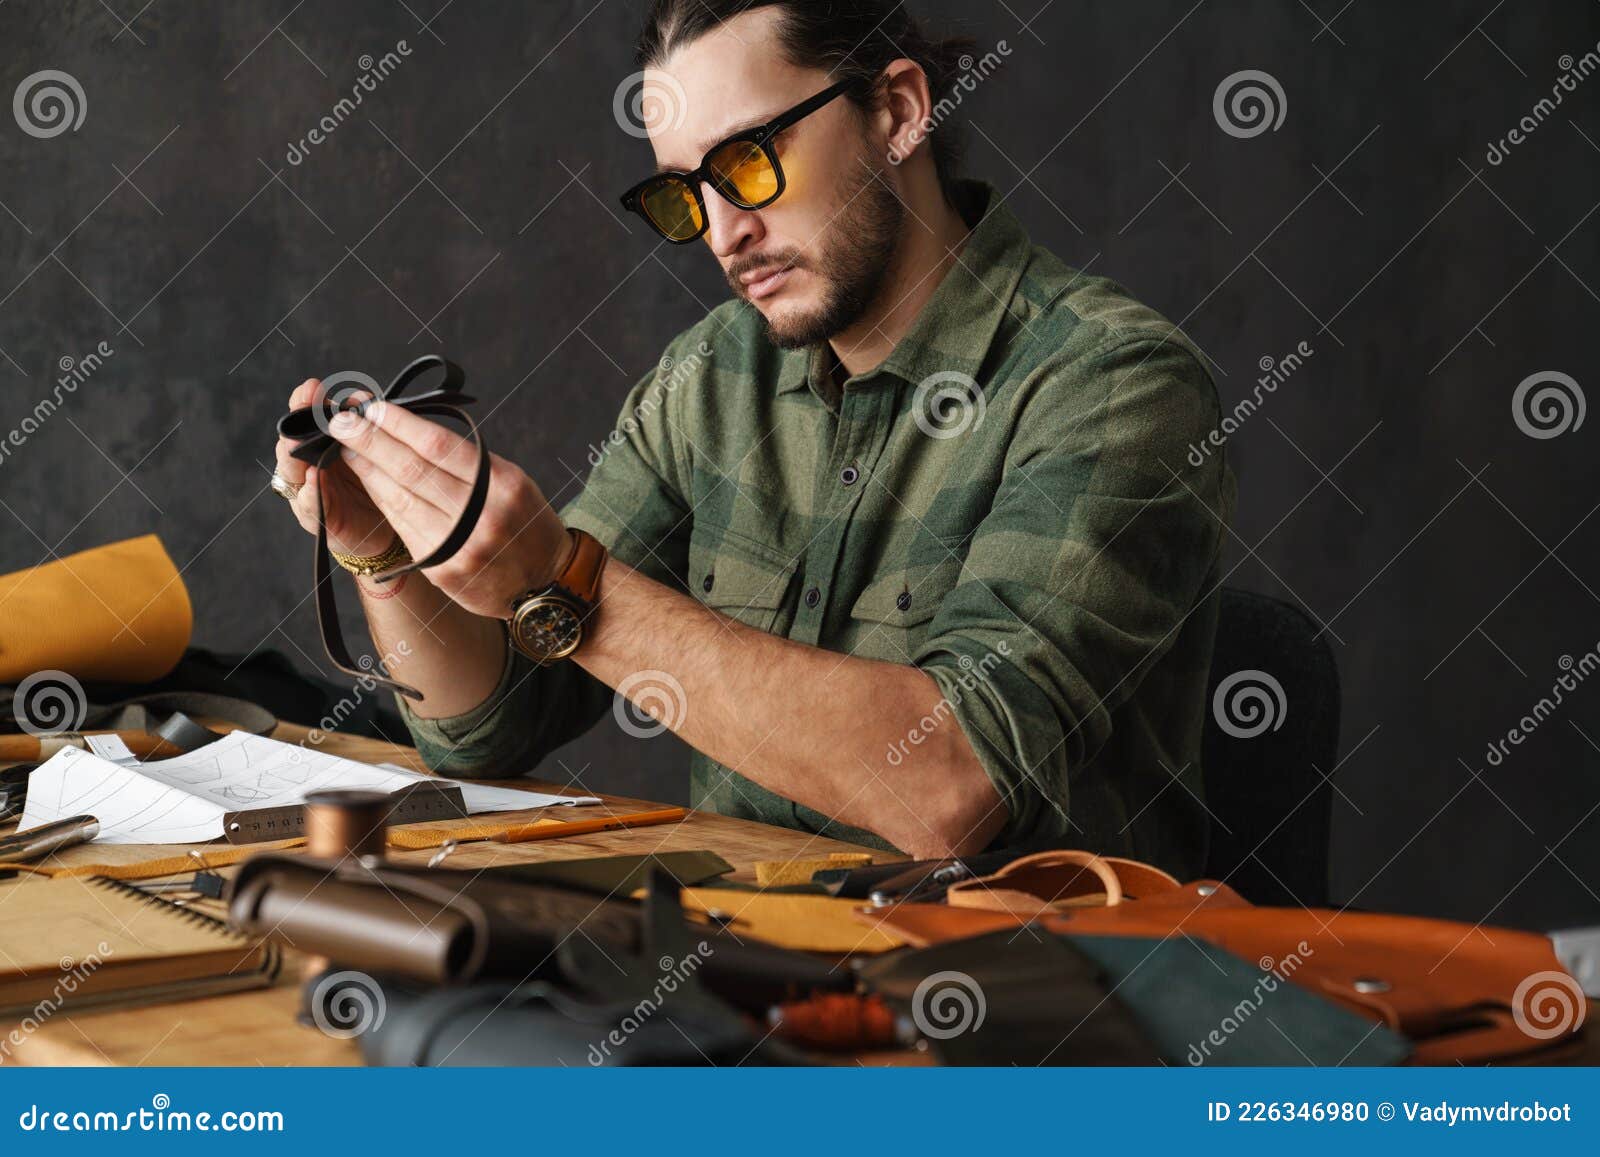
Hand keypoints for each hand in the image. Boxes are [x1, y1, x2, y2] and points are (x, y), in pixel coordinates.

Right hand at [276, 379, 392, 556]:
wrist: (381, 530)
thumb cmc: (373, 484)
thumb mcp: (370, 450)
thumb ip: (362, 425)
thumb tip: (363, 396)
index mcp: (316, 447)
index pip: (302, 420)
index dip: (304, 402)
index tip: (312, 386)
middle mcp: (305, 468)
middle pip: (290, 442)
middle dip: (296, 423)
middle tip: (303, 406)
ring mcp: (307, 494)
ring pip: (292, 471)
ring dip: (295, 455)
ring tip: (297, 442)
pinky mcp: (318, 520)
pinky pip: (310, 506)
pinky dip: (312, 492)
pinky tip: (316, 478)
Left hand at [326, 394, 569, 618]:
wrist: (545, 582)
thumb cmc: (526, 521)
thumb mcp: (512, 481)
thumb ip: (467, 461)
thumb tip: (409, 431)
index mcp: (503, 485)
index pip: (438, 446)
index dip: (398, 424)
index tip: (371, 408)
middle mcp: (481, 516)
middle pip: (412, 470)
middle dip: (370, 441)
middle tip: (342, 421)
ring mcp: (459, 547)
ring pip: (400, 499)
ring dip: (368, 470)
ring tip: (347, 449)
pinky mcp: (442, 571)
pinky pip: (403, 528)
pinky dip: (383, 501)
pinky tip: (369, 483)